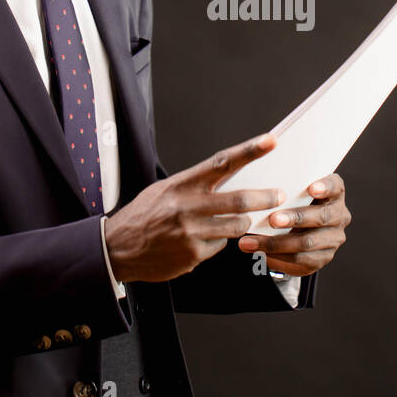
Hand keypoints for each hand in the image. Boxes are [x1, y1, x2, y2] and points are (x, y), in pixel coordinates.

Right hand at [106, 133, 286, 283]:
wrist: (117, 248)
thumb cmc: (144, 215)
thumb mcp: (165, 190)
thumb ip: (196, 185)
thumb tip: (230, 178)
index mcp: (182, 185)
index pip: (221, 163)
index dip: (249, 151)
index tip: (271, 141)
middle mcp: (187, 207)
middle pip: (238, 201)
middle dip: (264, 198)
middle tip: (279, 195)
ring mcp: (191, 233)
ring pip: (235, 227)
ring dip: (242, 224)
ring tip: (236, 222)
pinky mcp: (192, 255)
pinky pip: (219, 247)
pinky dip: (216, 243)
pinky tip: (199, 242)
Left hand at [236, 172, 350, 276]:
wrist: (295, 230)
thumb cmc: (289, 202)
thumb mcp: (291, 192)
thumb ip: (284, 189)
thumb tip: (259, 191)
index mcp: (334, 193)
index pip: (335, 186)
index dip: (325, 187)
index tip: (311, 188)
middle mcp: (339, 215)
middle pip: (321, 217)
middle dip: (296, 218)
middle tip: (272, 219)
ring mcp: (333, 239)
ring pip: (307, 242)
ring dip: (277, 243)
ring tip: (250, 242)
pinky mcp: (322, 258)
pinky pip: (299, 259)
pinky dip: (276, 256)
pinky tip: (257, 252)